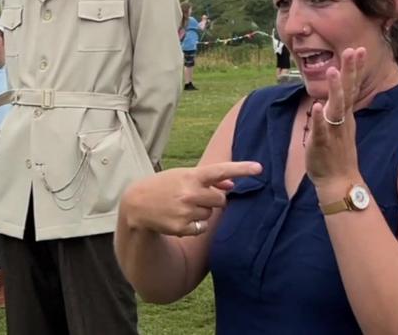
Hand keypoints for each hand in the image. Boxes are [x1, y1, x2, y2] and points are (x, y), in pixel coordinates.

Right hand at [122, 161, 261, 236]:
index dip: (241, 168)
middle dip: (213, 200)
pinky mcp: (183, 227)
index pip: (221, 170)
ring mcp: (187, 211)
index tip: (259, 168)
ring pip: (210, 214)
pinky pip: (202, 227)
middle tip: (194, 198)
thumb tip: (232, 185)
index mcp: (192, 176)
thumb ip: (209, 180)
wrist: (137, 204)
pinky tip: (180, 218)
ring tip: (182, 207)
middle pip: (221, 200)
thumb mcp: (183, 176)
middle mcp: (191, 193)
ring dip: (201, 212)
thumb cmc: (164, 186)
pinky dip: (196, 225)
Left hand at [305, 47, 366, 188]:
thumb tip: (340, 91)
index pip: (352, 87)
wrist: (339, 181)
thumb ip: (340, 108)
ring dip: (335, 89)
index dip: (355, 69)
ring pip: (335, 108)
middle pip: (347, 91)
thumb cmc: (337, 152)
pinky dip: (320, 119)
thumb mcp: (341, 125)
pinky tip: (317, 106)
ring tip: (333, 70)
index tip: (359, 49)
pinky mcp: (322, 144)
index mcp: (345, 115)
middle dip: (350, 70)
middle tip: (353, 50)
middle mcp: (342, 120)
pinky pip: (321, 130)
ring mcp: (333, 131)